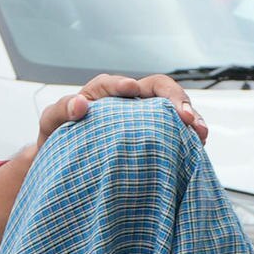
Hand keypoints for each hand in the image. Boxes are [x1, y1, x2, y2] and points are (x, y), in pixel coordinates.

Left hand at [32, 74, 210, 141]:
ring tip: (201, 132)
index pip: (115, 83)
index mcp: (103, 94)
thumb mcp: (52, 126)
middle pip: (158, 88)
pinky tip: (199, 145)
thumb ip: (60, 111)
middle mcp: (129, 102)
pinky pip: (179, 131)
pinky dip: (192, 136)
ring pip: (175, 108)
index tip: (130, 89)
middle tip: (185, 116)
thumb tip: (79, 104)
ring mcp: (147, 119)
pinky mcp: (158, 137)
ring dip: (192, 117)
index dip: (124, 85)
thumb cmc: (60, 141)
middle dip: (175, 98)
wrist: (69, 170)